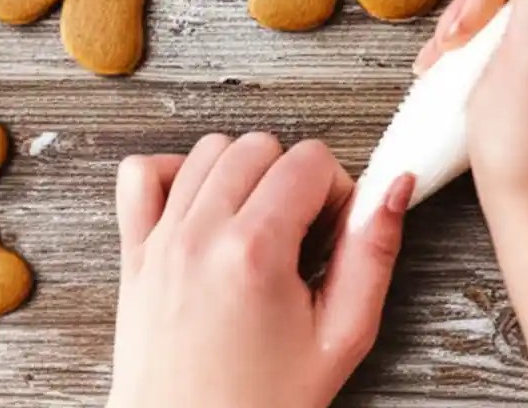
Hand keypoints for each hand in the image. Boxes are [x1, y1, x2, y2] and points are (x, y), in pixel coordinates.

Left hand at [108, 133, 414, 407]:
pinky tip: (203, 208)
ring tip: (258, 224)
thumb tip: (393, 189)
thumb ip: (372, 255)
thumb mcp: (340, 338)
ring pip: (209, 149)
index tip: (332, 233)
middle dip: (292, 179)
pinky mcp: (134, 250)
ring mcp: (161, 238)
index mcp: (255, 251)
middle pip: (260, 145)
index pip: (309, 160)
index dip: (336, 192)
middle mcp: (201, 234)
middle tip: (301, 235)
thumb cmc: (259, 404)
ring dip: (242, 173)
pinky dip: (176, 174)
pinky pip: (142, 172)